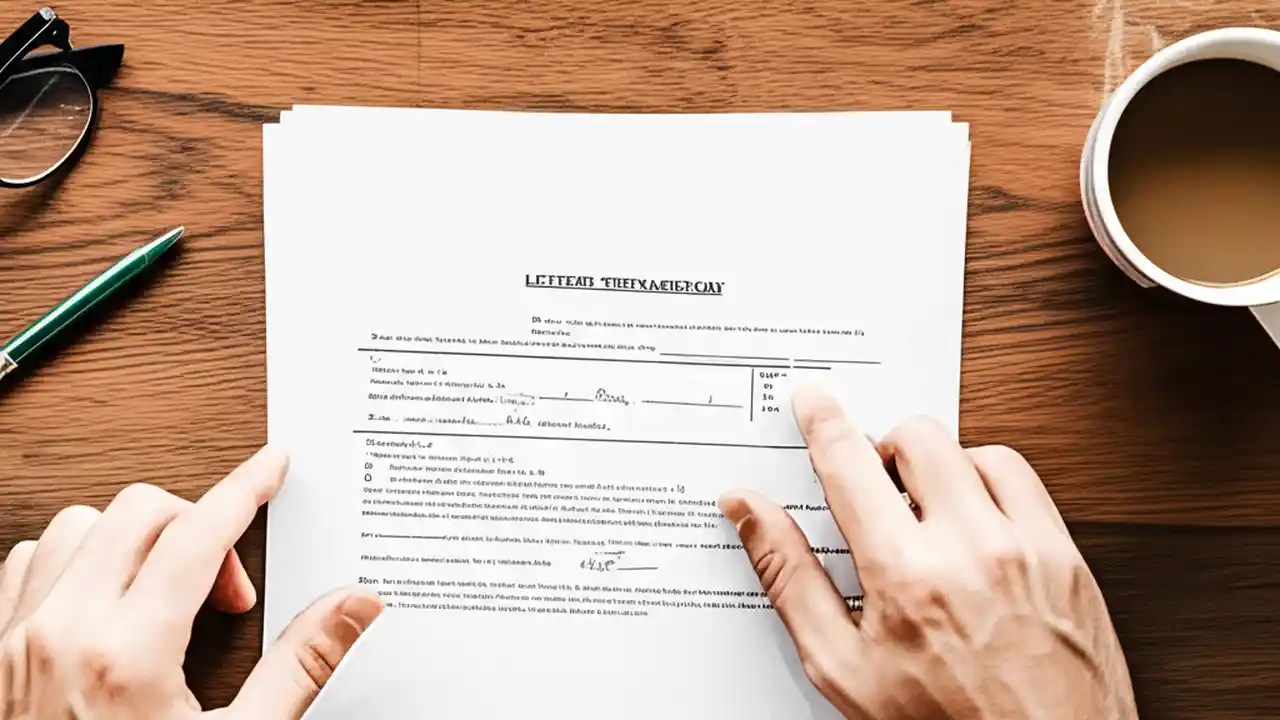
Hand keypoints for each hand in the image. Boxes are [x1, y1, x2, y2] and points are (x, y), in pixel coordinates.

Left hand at [0, 446, 382, 718]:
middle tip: (229, 590)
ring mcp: (17, 640)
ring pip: (78, 527)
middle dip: (199, 526)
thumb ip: (302, 664)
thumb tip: (353, 607)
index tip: (271, 469)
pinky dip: (73, 562)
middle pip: (140, 512)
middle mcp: (62, 632)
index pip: (200, 532)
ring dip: (133, 541)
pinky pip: (26, 563)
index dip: (246, 489)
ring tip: (167, 592)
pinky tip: (107, 599)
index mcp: (128, 651)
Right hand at [720, 387, 1136, 718]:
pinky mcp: (1068, 556)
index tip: (814, 401)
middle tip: (876, 486)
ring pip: (973, 450)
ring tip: (927, 509)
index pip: (850, 464)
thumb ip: (789, 578)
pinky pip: (1023, 479)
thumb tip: (749, 513)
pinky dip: (991, 482)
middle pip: (916, 438)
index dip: (824, 421)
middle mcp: (970, 548)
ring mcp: (1027, 547)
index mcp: (904, 574)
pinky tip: (975, 521)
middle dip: (886, 449)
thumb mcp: (842, 666)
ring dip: (941, 465)